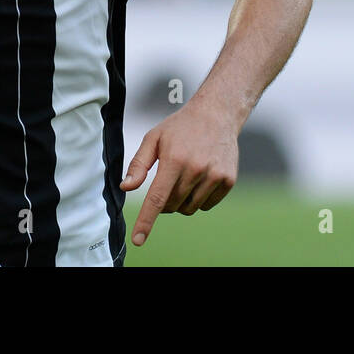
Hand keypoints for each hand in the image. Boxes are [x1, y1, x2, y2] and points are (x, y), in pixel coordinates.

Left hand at [120, 98, 239, 246]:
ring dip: (182, 201)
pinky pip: (206, 205)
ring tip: (185, 176)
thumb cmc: (181, 127)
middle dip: (165, 200)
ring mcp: (214, 175)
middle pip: (172, 205)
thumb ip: (138, 164)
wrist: (217, 114)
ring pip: (189, 208)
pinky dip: (199, 199)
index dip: (146, 221)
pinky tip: (200, 178)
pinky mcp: (228, 180)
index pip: (157, 198)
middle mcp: (196, 169)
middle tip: (168, 179)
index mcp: (174, 159)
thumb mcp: (154, 138)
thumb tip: (126, 188)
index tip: (138, 240)